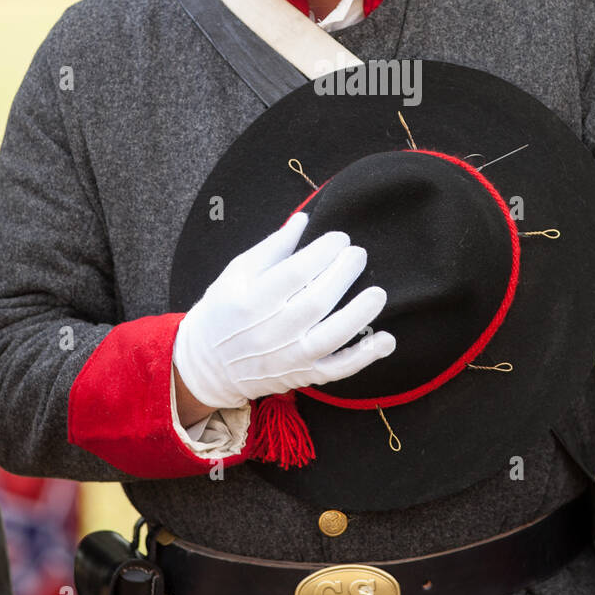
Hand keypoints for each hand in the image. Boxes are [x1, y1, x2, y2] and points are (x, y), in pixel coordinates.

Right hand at [173, 210, 394, 411]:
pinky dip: (364, 357)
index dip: (322, 252)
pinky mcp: (302, 376)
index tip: (340, 237)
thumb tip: (303, 219)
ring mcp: (288, 358)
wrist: (207, 366)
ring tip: (378, 293)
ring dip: (358, 315)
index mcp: (250, 300)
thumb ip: (272, 248)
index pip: (294, 273)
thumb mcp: (236, 273)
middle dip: (343, 274)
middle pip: (315, 302)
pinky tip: (386, 340)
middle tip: (359, 254)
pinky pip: (337, 369)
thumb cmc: (223, 311)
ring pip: (330, 338)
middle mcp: (269, 332)